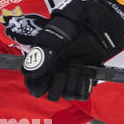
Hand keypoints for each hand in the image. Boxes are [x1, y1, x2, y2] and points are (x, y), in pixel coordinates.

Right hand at [7, 0, 123, 100]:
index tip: (47, 78)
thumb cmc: (72, 28)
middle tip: (64, 70)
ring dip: (74, 81)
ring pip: (68, 96)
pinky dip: (85, 84)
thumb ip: (40, 57)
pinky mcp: (85, 81)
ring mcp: (71, 78)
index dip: (38, 87)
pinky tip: (86, 70)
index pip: (34, 87)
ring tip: (78, 65)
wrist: (95, 27)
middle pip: (52, 95)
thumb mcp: (53, 41)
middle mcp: (56, 74)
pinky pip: (82, 95)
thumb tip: (27, 73)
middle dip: (59, 84)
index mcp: (44, 66)